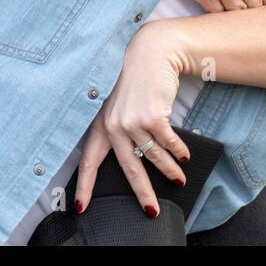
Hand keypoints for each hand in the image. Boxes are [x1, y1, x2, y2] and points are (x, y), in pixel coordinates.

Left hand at [74, 25, 189, 217]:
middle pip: (129, 168)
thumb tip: (134, 159)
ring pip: (153, 156)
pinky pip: (168, 142)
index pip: (88, 162)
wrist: (151, 55)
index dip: (85, 186)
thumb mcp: (121, 107)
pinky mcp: (152, 117)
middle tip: (151, 210)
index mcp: (101, 126)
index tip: (82, 207)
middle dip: (142, 193)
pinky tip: (184, 157)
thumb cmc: (137, 83)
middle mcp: (114, 126)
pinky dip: (178, 151)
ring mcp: (133, 122)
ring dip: (168, 170)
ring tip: (178, 179)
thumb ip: (121, 131)